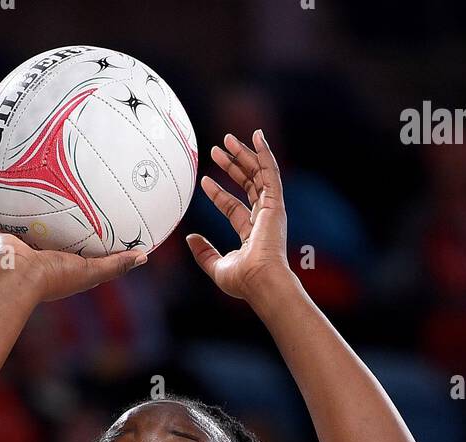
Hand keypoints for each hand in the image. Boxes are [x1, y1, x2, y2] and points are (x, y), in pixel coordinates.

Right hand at [0, 208, 146, 302]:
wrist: (19, 279)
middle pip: (45, 233)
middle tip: (55, 197)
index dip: (82, 234)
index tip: (91, 217)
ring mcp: (16, 249)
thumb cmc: (54, 277)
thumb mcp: (91, 271)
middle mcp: (37, 255)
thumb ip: (116, 264)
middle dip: (48, 219)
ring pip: (16, 226)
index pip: (74, 247)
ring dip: (15, 214)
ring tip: (17, 191)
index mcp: (58, 263)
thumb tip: (145, 255)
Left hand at [186, 130, 287, 300]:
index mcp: (251, 234)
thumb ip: (203, 252)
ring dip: (244, 155)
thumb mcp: (216, 266)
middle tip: (217, 149)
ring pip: (257, 175)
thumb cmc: (244, 281)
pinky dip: (265, 153)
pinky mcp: (275, 203)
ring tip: (227, 140)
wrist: (261, 280)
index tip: (204, 181)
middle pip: (247, 185)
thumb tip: (190, 238)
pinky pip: (270, 172)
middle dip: (232, 166)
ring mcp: (270, 210)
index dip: (218, 193)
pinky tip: (257, 136)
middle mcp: (262, 219)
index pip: (232, 207)